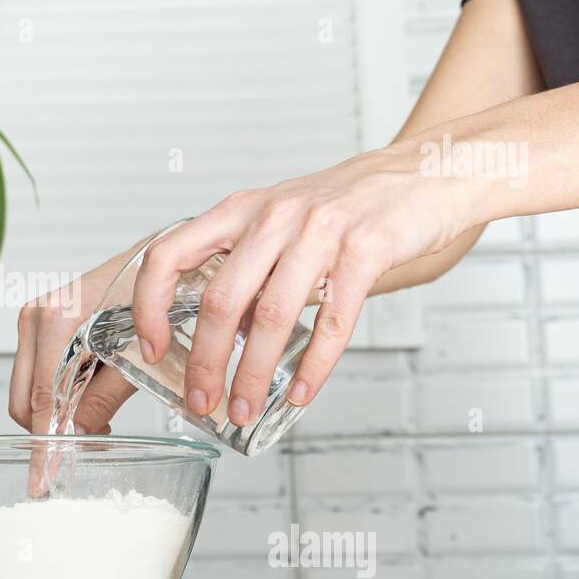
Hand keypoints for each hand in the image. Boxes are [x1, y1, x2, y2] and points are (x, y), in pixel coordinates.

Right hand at [9, 244, 145, 434]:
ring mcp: (34, 317)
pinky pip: (36, 372)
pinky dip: (57, 393)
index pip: (41, 400)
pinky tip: (89, 395)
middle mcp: (36, 316)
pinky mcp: (41, 322)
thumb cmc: (157, 298)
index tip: (43, 479)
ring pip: (28, 389)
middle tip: (91, 443)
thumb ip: (102, 400)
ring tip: (100, 418)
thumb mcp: (136, 360)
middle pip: (23, 400)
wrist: (161, 262)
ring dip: (57, 412)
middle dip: (51, 429)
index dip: (45, 445)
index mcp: (56, 320)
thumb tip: (78, 437)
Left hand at [133, 149, 475, 424]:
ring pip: (271, 316)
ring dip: (253, 374)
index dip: (150, 305)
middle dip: (205, 362)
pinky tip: (300, 392)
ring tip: (245, 408)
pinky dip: (313, 366)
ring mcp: (320, 230)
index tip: (152, 347)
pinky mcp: (367, 249)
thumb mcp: (282, 221)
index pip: (169, 254)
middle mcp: (273, 216)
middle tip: (201, 401)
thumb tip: (225, 336)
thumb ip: (249, 269)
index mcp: (240, 210)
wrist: (428, 170)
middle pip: (221, 300)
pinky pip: (334, 320)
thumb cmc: (350, 203)